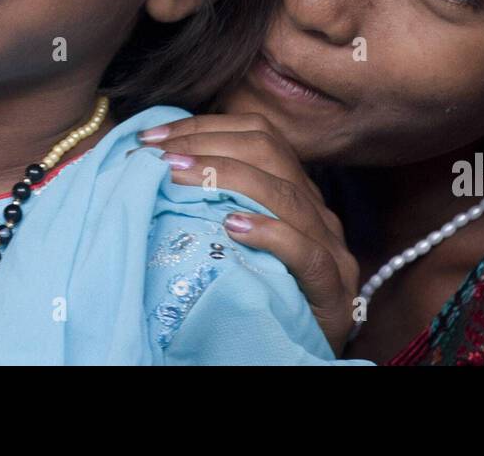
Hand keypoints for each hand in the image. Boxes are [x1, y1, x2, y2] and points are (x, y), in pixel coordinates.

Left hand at [132, 112, 358, 354]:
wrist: (288, 356)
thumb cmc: (252, 293)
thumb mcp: (228, 239)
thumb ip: (208, 201)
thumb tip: (151, 163)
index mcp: (294, 191)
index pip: (257, 136)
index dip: (204, 127)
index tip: (150, 136)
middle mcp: (317, 211)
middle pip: (270, 154)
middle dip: (206, 146)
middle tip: (157, 157)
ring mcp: (331, 248)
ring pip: (285, 195)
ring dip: (224, 178)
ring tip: (178, 178)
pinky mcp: (334, 289)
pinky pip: (306, 253)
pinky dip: (269, 233)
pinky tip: (233, 226)